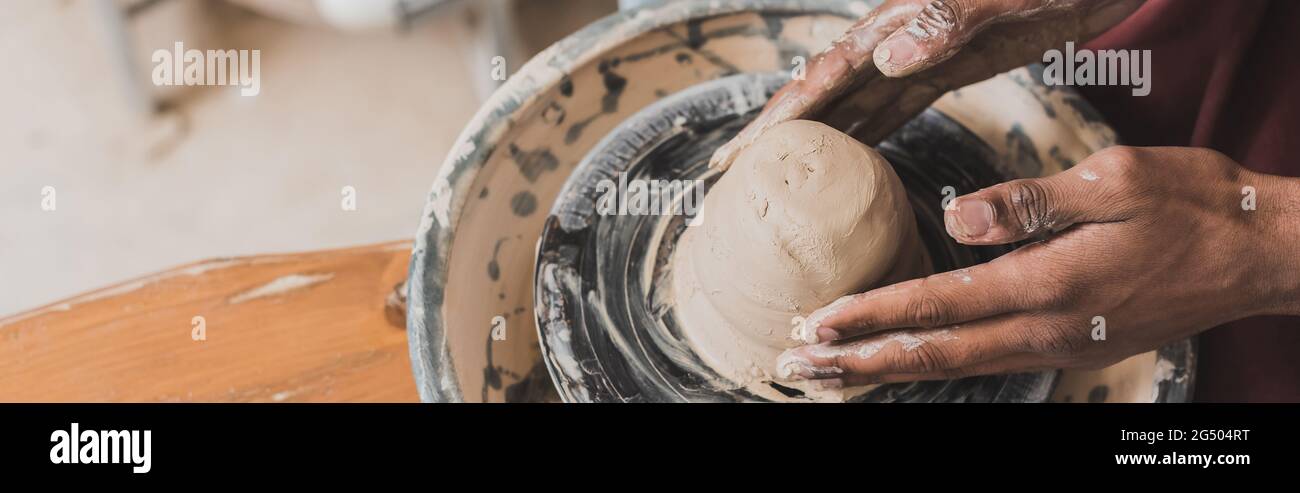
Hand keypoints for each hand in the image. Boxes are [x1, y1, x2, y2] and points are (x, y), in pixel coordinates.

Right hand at [710, 0, 1142, 170]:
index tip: (742, 150)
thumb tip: (888, 56)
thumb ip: (947, 20)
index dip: (782, 115)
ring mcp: (921, 55)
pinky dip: (865, 132)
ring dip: (813, 137)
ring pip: (852, 103)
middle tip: (726, 169)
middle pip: (823, 92)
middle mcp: (899, 41)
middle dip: (775, 131)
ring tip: (772, 173)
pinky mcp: (949, 66)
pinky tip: (849, 156)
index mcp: (900, 24)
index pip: (826, 74)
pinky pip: (893, 107)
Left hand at [776, 146, 1299, 386]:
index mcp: (1049, 284)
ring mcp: (1060, 345)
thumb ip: (1032, 203)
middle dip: (859, 362)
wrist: (1261, 253)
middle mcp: (1047, 329)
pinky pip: (986, 362)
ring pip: (956, 367)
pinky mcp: (1072, 344)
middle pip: (933, 355)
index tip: (816, 322)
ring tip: (832, 372)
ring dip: (888, 370)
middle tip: (796, 366)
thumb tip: (960, 220)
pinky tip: (906, 361)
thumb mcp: (1116, 181)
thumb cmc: (1192, 205)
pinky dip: (934, 367)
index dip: (871, 316)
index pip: (938, 306)